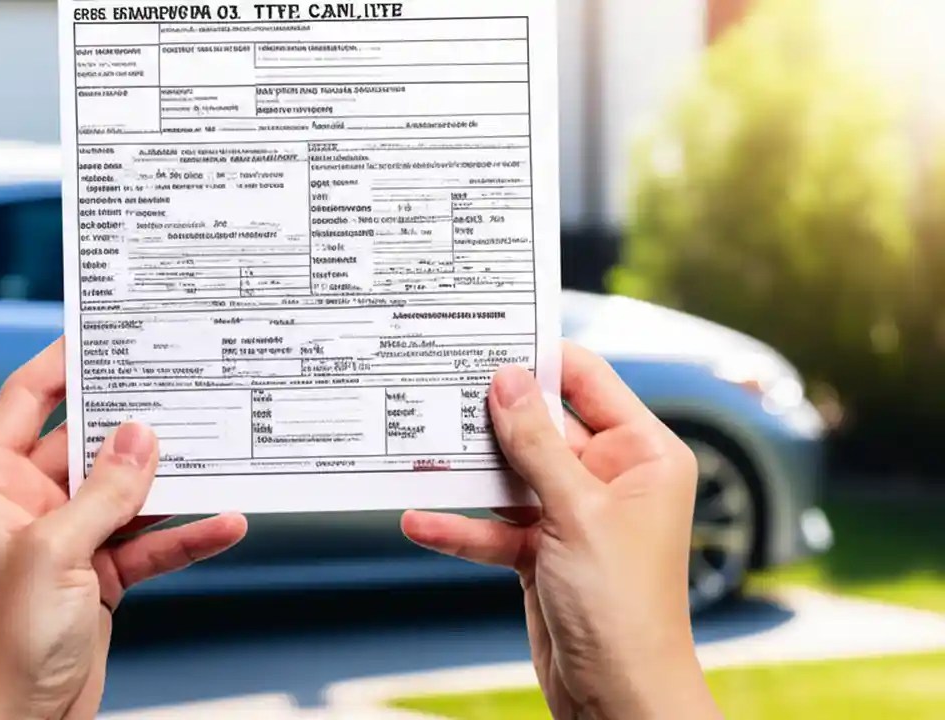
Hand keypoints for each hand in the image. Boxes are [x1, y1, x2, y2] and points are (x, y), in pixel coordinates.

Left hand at [0, 338, 247, 719]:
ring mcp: (64, 539)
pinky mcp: (96, 575)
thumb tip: (140, 437)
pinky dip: (182, 535)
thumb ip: (104, 493)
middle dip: (134, 424)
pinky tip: (223, 523)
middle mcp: (23, 504)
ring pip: (124, 492)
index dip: (62, 361)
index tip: (104, 332)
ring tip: (218, 451)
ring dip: (168, 481)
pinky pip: (146, 542)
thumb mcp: (55, 555)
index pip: (25, 399)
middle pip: (86, 444)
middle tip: (181, 387)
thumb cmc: (3, 645)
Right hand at [402, 343, 720, 719]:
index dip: (539, 360)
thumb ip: (536, 443)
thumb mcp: (575, 512)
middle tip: (439, 391)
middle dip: (491, 418)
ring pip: (512, 476)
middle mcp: (612, 478)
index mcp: (643, 454)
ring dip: (469, 474)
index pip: (588, 381)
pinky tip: (422, 521)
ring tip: (418, 452)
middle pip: (542, 427)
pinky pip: (497, 526)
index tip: (488, 340)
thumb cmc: (625, 608)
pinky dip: (463, 526)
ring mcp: (574, 516)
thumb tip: (507, 380)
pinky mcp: (543, 552)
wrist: (619, 697)